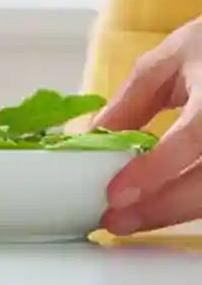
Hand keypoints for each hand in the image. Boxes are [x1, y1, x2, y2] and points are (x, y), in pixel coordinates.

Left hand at [95, 19, 201, 234]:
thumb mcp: (166, 62)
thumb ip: (131, 102)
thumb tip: (92, 139)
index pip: (193, 137)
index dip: (155, 170)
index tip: (116, 194)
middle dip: (160, 208)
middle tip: (115, 222)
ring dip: (173, 213)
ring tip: (131, 221)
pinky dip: (189, 205)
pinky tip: (161, 209)